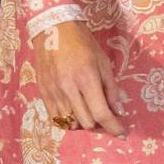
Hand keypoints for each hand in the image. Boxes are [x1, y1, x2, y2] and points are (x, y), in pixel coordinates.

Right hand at [31, 20, 126, 136]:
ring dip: (82, 121)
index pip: (101, 113)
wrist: (54, 29)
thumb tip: (118, 111)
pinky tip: (73, 109)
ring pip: (70, 123)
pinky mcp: (43, 93)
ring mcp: (53, 92)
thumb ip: (111, 88)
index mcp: (87, 78)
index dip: (113, 126)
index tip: (121, 133)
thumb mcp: (103, 61)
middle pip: (86, 122)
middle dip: (98, 122)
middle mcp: (68, 88)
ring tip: (87, 109)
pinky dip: (67, 119)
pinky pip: (55, 118)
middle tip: (103, 113)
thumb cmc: (83, 43)